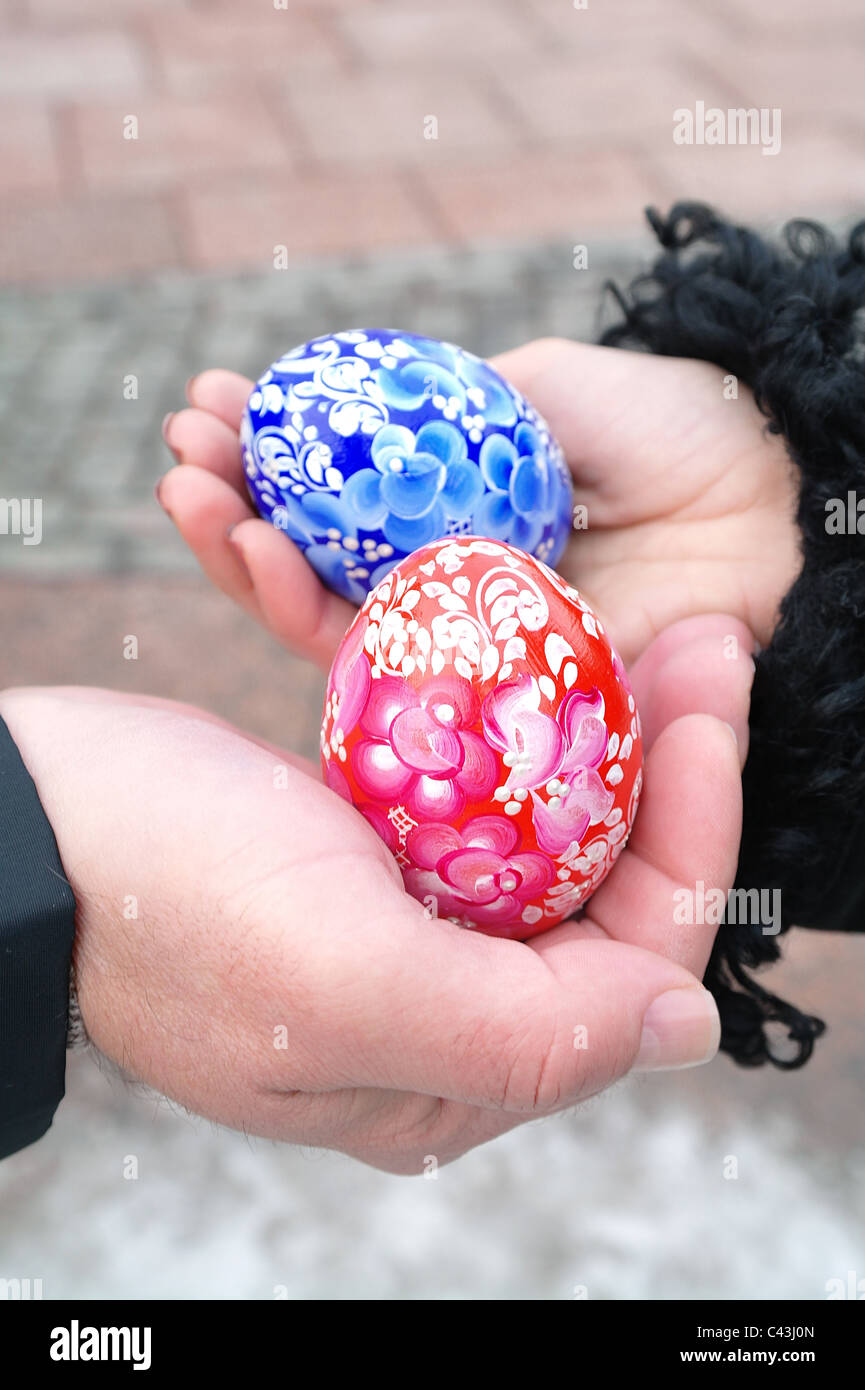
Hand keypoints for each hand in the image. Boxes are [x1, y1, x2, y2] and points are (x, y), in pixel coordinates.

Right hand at [0, 614, 750, 1172]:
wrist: (28, 820)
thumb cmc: (165, 895)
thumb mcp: (339, 979)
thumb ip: (522, 1031)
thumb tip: (685, 1029)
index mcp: (454, 1067)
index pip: (635, 960)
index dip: (696, 831)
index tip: (714, 699)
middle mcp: (445, 1008)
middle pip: (606, 883)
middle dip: (665, 760)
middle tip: (702, 640)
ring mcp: (407, 924)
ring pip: (550, 825)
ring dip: (599, 723)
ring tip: (641, 622)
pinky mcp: (371, 850)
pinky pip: (477, 785)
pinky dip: (511, 716)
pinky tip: (541, 641)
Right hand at [157, 341, 799, 669]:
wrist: (761, 500)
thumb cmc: (668, 433)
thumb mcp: (536, 391)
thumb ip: (440, 408)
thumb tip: (348, 412)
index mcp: (453, 521)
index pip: (334, 502)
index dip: (267, 457)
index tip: (214, 404)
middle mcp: (445, 596)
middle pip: (313, 566)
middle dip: (232, 507)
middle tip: (176, 447)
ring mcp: (457, 657)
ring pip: (324, 622)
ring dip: (243, 553)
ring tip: (184, 482)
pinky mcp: (478, 710)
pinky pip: (377, 670)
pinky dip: (304, 609)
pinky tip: (254, 544)